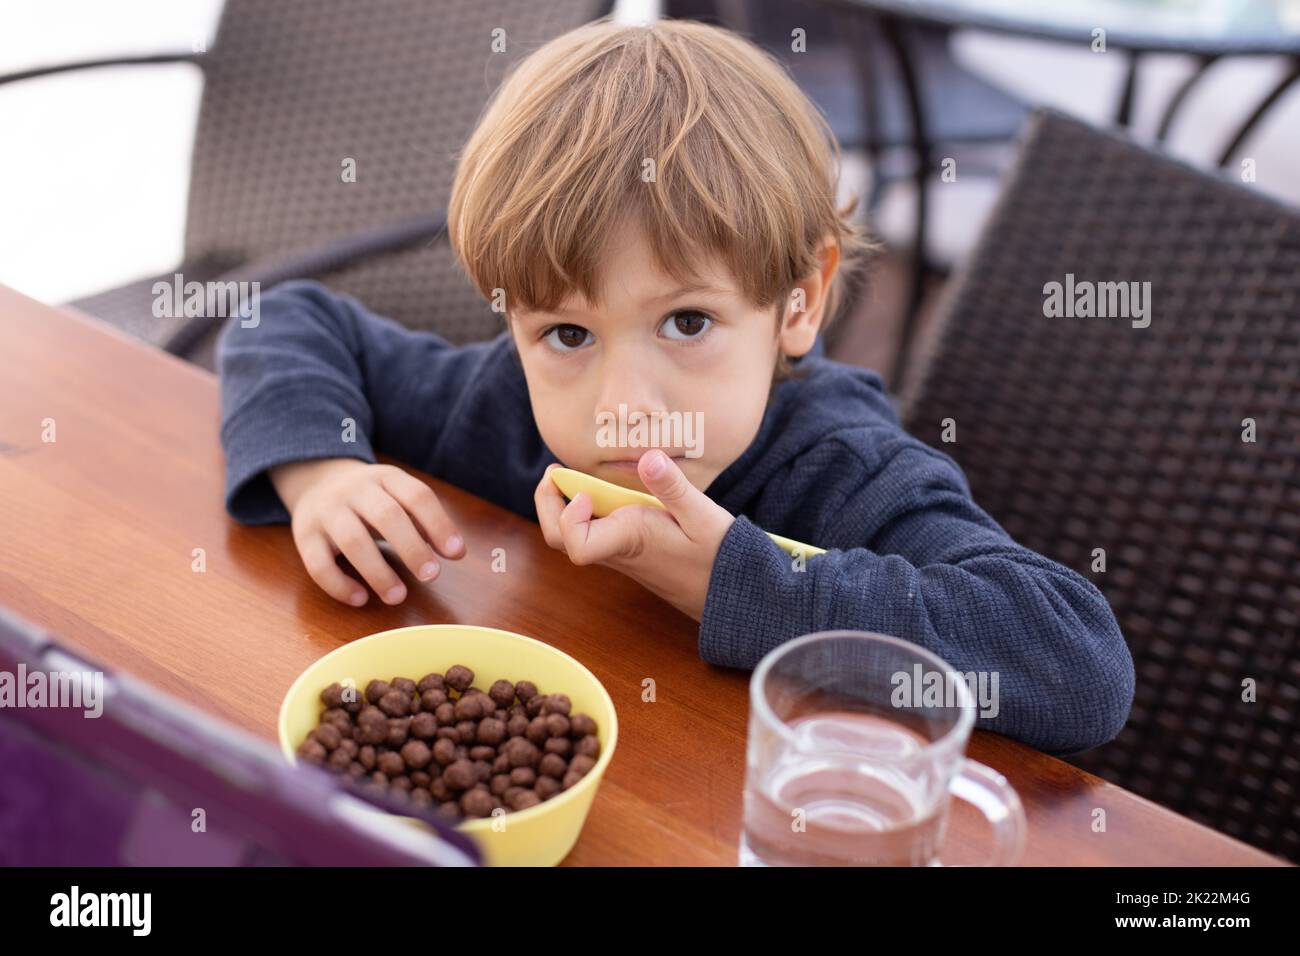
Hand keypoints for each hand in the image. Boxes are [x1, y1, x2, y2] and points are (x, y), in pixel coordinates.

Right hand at [270, 458, 464, 605]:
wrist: (315, 480)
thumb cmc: (371, 499)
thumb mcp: (397, 496)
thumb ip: (425, 521)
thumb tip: (456, 552)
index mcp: (385, 477)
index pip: (416, 496)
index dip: (438, 524)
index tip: (456, 553)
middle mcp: (354, 490)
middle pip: (386, 516)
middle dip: (411, 548)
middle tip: (431, 576)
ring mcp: (326, 512)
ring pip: (352, 540)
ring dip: (377, 572)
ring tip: (398, 597)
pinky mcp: (304, 536)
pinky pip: (318, 564)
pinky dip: (340, 585)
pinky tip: (361, 599)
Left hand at [533, 450, 734, 620]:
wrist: (730, 594)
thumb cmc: (718, 558)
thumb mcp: (703, 516)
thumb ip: (673, 487)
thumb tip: (648, 458)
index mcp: (630, 541)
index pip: (575, 544)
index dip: (567, 516)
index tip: (586, 492)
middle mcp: (618, 550)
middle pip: (560, 540)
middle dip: (548, 504)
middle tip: (556, 473)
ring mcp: (621, 554)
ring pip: (573, 539)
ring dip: (564, 506)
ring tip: (576, 477)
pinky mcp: (629, 552)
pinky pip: (593, 535)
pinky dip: (587, 512)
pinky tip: (603, 492)